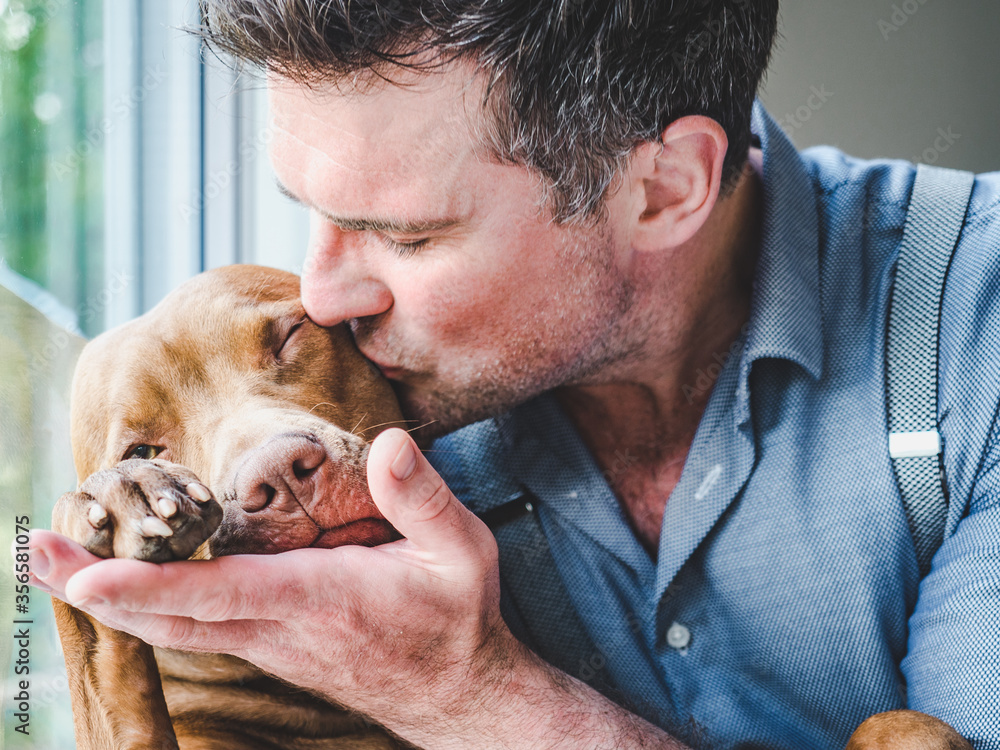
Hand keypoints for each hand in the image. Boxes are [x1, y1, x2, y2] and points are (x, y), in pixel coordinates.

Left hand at [28, 428, 525, 744]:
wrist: (458, 694)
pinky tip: (128, 582)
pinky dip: (150, 605)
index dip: (149, 588)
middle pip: (171, 618)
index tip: (86, 578)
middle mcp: (279, 629)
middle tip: (37, 552)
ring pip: (176, 626)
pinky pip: (196, 628)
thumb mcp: (462, 551)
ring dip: (113, 596)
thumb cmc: (457, 617)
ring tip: (59, 559)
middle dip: (98, 588)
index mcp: (319, 602)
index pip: (219, 595)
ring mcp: (270, 644)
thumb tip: (388, 442)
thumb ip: (423, 497)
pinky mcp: (272, 645)